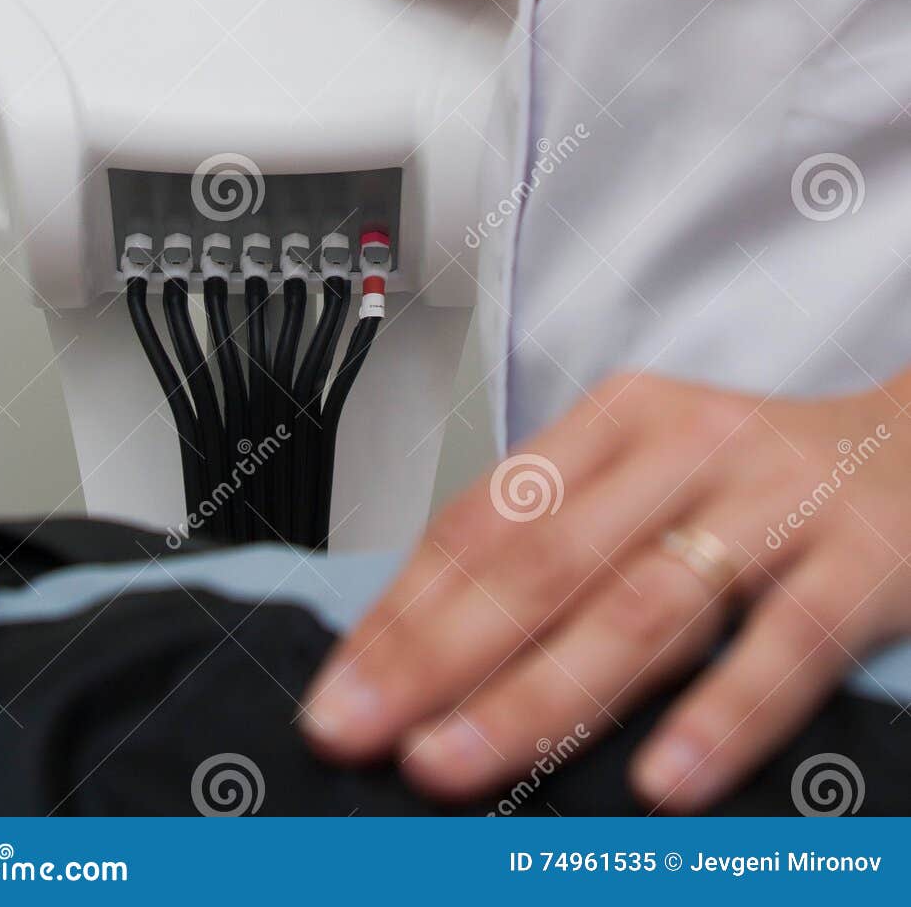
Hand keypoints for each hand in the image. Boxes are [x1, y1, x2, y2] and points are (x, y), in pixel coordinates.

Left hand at [299, 370, 910, 810]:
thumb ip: (562, 537)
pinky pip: (784, 647)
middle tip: (360, 731)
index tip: (341, 683)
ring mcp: (774, 506)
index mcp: (619, 422)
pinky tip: (663, 779)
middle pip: (543, 562)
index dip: (405, 605)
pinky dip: (721, 716)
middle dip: (437, 656)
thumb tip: (427, 645)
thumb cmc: (761, 478)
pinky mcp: (859, 564)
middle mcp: (686, 452)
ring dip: (539, 694)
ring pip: (640, 606)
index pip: (488, 517)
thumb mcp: (653, 472)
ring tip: (454, 763)